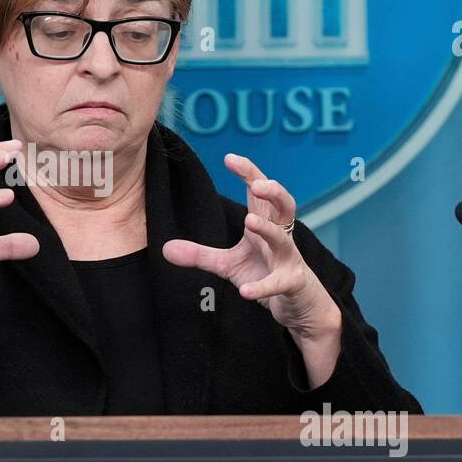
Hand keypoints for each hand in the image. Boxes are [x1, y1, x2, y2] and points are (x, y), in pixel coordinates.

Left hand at [162, 153, 339, 342]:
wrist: (297, 304)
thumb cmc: (264, 272)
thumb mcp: (228, 264)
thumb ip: (200, 255)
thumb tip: (165, 249)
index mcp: (265, 224)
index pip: (259, 192)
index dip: (249, 173)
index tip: (229, 157)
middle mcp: (280, 236)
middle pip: (284, 206)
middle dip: (273, 192)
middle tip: (256, 184)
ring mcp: (288, 259)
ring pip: (283, 240)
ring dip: (268, 230)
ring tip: (249, 221)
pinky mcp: (292, 283)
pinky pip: (279, 283)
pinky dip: (263, 286)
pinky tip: (246, 291)